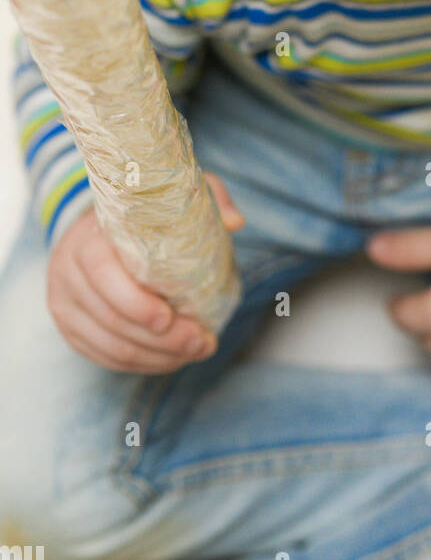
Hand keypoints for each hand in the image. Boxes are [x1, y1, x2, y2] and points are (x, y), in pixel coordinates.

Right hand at [46, 171, 244, 373]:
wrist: (93, 228)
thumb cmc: (140, 214)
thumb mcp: (173, 195)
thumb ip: (206, 198)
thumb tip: (237, 222)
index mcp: (87, 238)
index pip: (103, 275)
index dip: (136, 303)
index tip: (170, 317)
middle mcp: (67, 272)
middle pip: (112, 319)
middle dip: (162, 339)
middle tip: (201, 341)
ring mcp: (65, 304)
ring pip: (111, 346)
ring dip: (157, 357)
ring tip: (196, 350)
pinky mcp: (71, 329)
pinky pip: (106, 358)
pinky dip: (142, 364)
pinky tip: (172, 359)